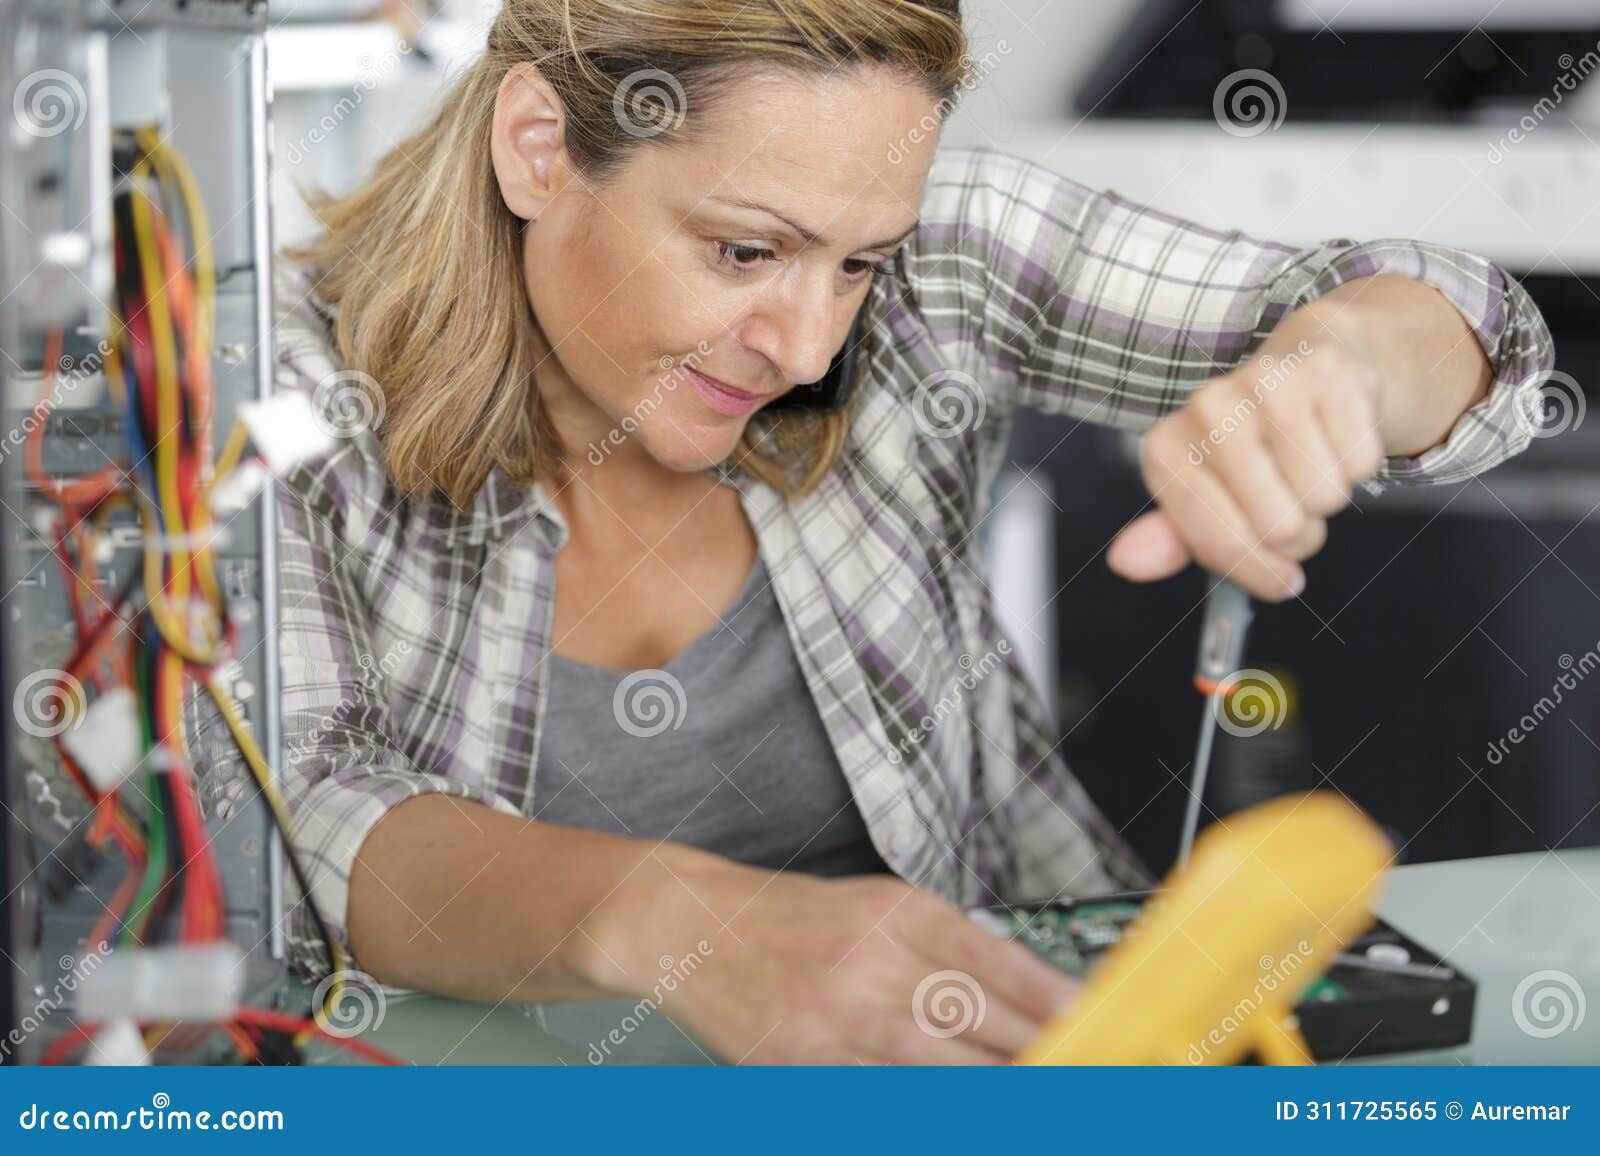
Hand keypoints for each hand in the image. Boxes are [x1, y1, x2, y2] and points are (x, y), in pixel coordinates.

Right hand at [601, 854, 1079, 1064]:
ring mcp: (843, 1013)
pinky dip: (925, 1103)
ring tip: (1036, 1092)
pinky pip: (883, 1093)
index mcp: (905, 911)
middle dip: (1043, 1056)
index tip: (1101, 1031)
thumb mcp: (876, 908)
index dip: (1060, 1007)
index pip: (1005, 965)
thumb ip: (947, 948)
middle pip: (986, 1020)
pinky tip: (950, 1105)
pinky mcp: (807, 1058)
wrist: (691, 923)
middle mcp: (880, 958)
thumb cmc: (789, 918)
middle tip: (1087, 1076)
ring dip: (997, 1086)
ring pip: (946, 1066)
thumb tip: (1025, 996)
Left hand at [1107, 331, 1386, 600]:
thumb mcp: (1199, 500)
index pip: (1223, 544)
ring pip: (1324, 497)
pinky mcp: (1326, 373)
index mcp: (1166, 449)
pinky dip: (1355, 463)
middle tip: (1291, 503)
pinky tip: (1331, 436)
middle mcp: (1208, 410)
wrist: (1301, 373)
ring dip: (1326, 497)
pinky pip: (1361, 462)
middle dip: (1298, 534)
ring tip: (1308, 466)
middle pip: (1280, 528)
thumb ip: (1169, 540)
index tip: (1281, 577)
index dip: (1263, 573)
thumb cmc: (1245, 453)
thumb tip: (1126, 561)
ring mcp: (1266, 384)